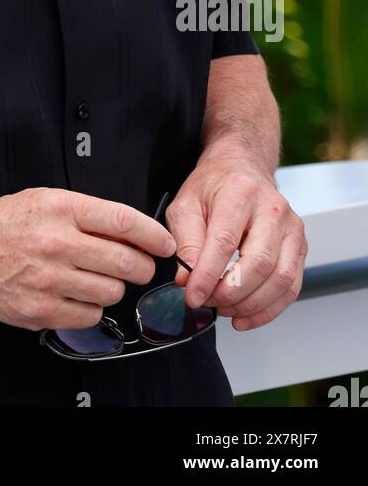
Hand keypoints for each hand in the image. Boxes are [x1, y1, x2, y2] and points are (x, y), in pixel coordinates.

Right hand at [0, 188, 175, 331]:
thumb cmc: (8, 222)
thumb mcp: (48, 201)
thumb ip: (89, 214)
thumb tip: (135, 233)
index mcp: (61, 208)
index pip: (123, 221)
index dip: (153, 235)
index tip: (165, 244)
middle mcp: (56, 242)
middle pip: (124, 262)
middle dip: (141, 267)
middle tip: (138, 267)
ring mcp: (48, 280)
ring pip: (111, 292)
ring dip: (112, 287)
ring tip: (96, 278)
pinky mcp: (40, 310)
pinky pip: (89, 316)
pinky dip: (90, 308)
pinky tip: (76, 294)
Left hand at [168, 156, 307, 330]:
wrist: (243, 168)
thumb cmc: (214, 187)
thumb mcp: (186, 205)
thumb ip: (186, 242)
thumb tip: (187, 279)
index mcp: (240, 192)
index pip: (225, 241)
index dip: (208, 274)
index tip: (193, 295)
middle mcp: (272, 208)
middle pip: (259, 263)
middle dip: (230, 292)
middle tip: (207, 302)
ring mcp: (292, 228)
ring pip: (280, 279)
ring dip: (250, 304)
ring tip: (223, 309)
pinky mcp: (300, 246)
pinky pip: (291, 287)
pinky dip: (268, 309)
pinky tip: (244, 316)